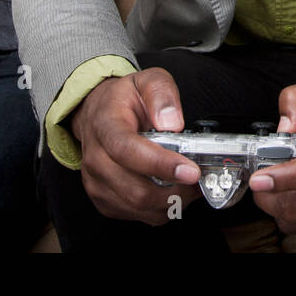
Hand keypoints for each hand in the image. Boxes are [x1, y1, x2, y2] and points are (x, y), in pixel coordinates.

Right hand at [68, 68, 200, 224]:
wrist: (97, 114)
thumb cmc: (124, 100)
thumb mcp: (146, 80)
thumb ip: (162, 94)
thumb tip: (172, 123)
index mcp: (105, 126)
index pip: (128, 151)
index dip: (161, 164)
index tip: (191, 171)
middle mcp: (96, 159)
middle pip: (136, 190)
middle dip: (175, 190)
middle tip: (199, 179)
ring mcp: (97, 183)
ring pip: (140, 208)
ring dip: (172, 202)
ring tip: (189, 185)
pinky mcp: (104, 200)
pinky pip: (138, 215)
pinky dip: (161, 209)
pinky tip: (172, 190)